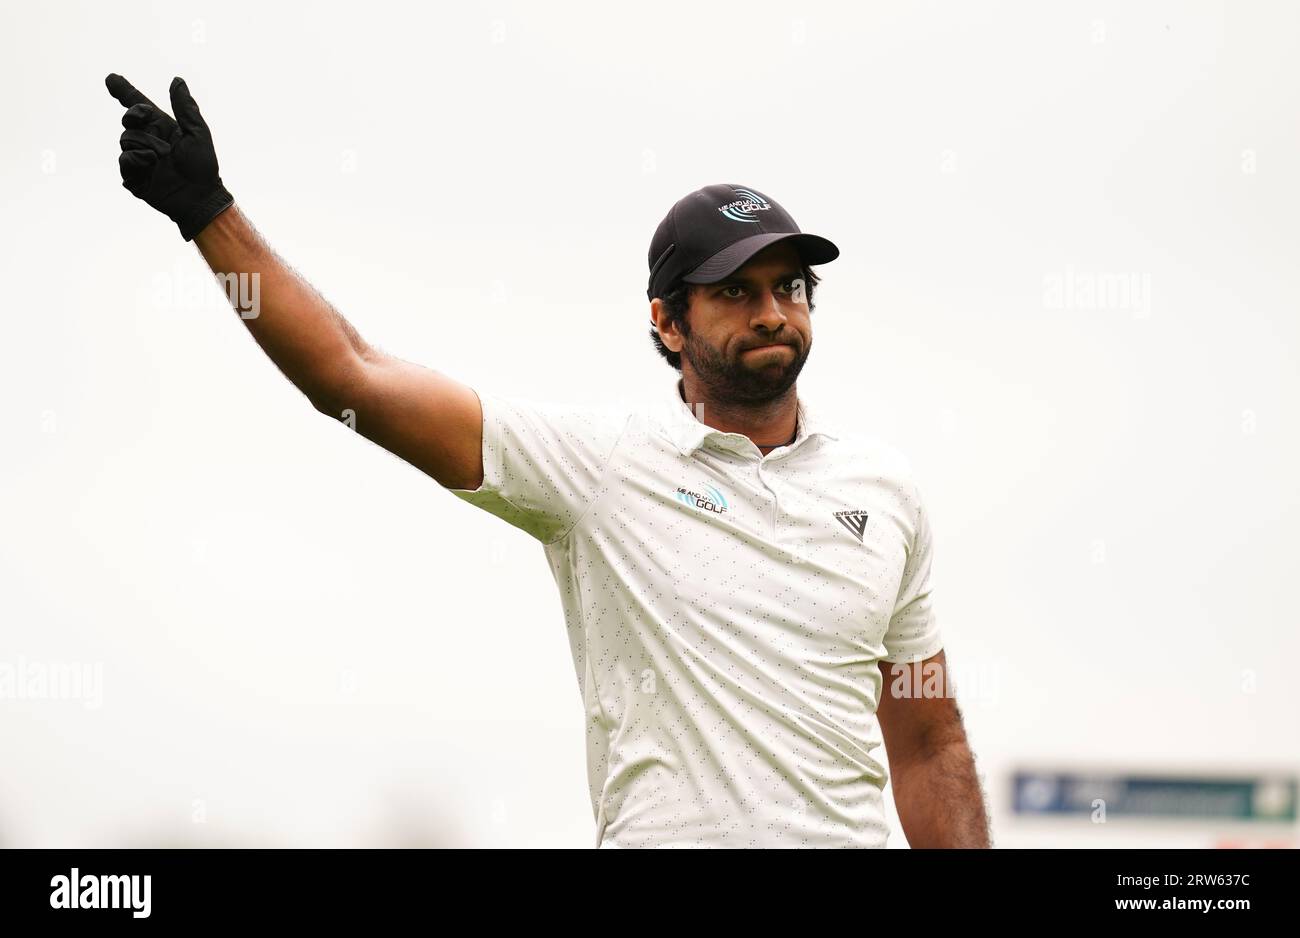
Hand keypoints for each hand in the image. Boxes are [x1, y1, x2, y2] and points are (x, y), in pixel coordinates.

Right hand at [105, 74, 233, 240]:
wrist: (200, 197)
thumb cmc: (203, 166)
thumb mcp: (197, 133)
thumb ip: (186, 108)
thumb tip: (177, 80)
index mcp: (162, 128)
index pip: (139, 106)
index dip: (124, 92)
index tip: (111, 79)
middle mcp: (148, 140)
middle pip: (128, 120)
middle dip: (135, 115)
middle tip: (147, 115)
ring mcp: (139, 158)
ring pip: (126, 139)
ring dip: (145, 143)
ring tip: (163, 155)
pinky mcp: (134, 176)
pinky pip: (125, 160)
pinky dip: (137, 158)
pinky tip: (151, 163)